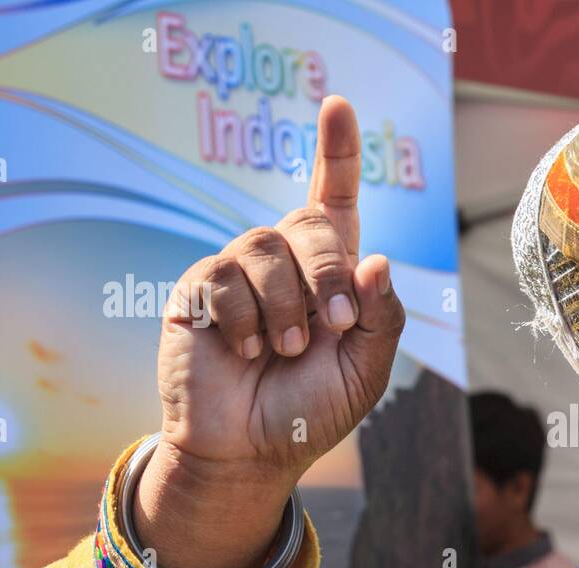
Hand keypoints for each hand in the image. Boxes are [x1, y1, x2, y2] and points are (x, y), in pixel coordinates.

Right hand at [135, 96, 404, 567]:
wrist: (249, 451)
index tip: (337, 106)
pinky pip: (226, 275)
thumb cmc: (311, 411)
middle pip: (310, 225)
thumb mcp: (364, 371)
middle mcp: (284, 263)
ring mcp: (239, 271)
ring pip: (266, 247)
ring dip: (286, 306)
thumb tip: (376, 258)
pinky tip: (244, 353)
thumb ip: (379, 318)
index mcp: (330, 275)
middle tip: (329, 327)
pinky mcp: (200, 288)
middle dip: (328, 274)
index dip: (336, 154)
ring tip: (285, 351)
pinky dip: (245, 320)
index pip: (333, 201)